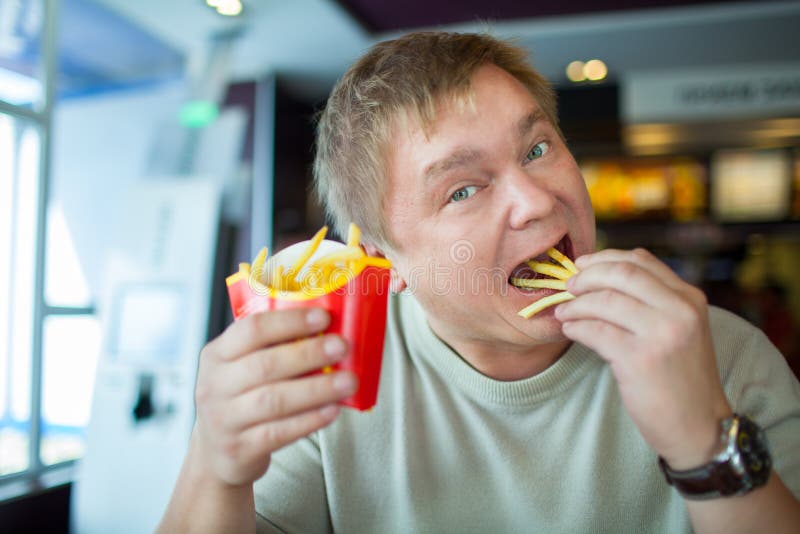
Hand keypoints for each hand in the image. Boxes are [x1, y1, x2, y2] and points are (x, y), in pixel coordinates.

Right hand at [192, 308, 357, 486]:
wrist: (215, 453)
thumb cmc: (241, 398)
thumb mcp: (242, 367)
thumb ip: (274, 349)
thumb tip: (329, 332)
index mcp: (218, 354)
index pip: (251, 330)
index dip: (289, 322)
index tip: (324, 318)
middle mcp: (215, 385)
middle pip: (265, 365)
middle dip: (308, 354)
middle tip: (342, 347)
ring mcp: (224, 419)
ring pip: (274, 401)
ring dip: (317, 389)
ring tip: (348, 381)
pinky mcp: (240, 449)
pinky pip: (279, 433)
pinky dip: (309, 420)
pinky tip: (333, 410)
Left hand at [555, 248, 731, 468]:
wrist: (698, 427)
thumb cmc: (680, 378)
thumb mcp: (681, 329)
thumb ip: (654, 301)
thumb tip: (601, 274)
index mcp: (689, 298)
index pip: (641, 260)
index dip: (604, 258)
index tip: (582, 265)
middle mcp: (680, 310)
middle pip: (621, 273)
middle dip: (586, 277)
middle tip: (568, 287)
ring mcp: (662, 334)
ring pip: (604, 301)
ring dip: (576, 305)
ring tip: (564, 313)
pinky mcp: (640, 359)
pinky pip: (596, 331)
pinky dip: (576, 327)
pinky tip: (570, 331)